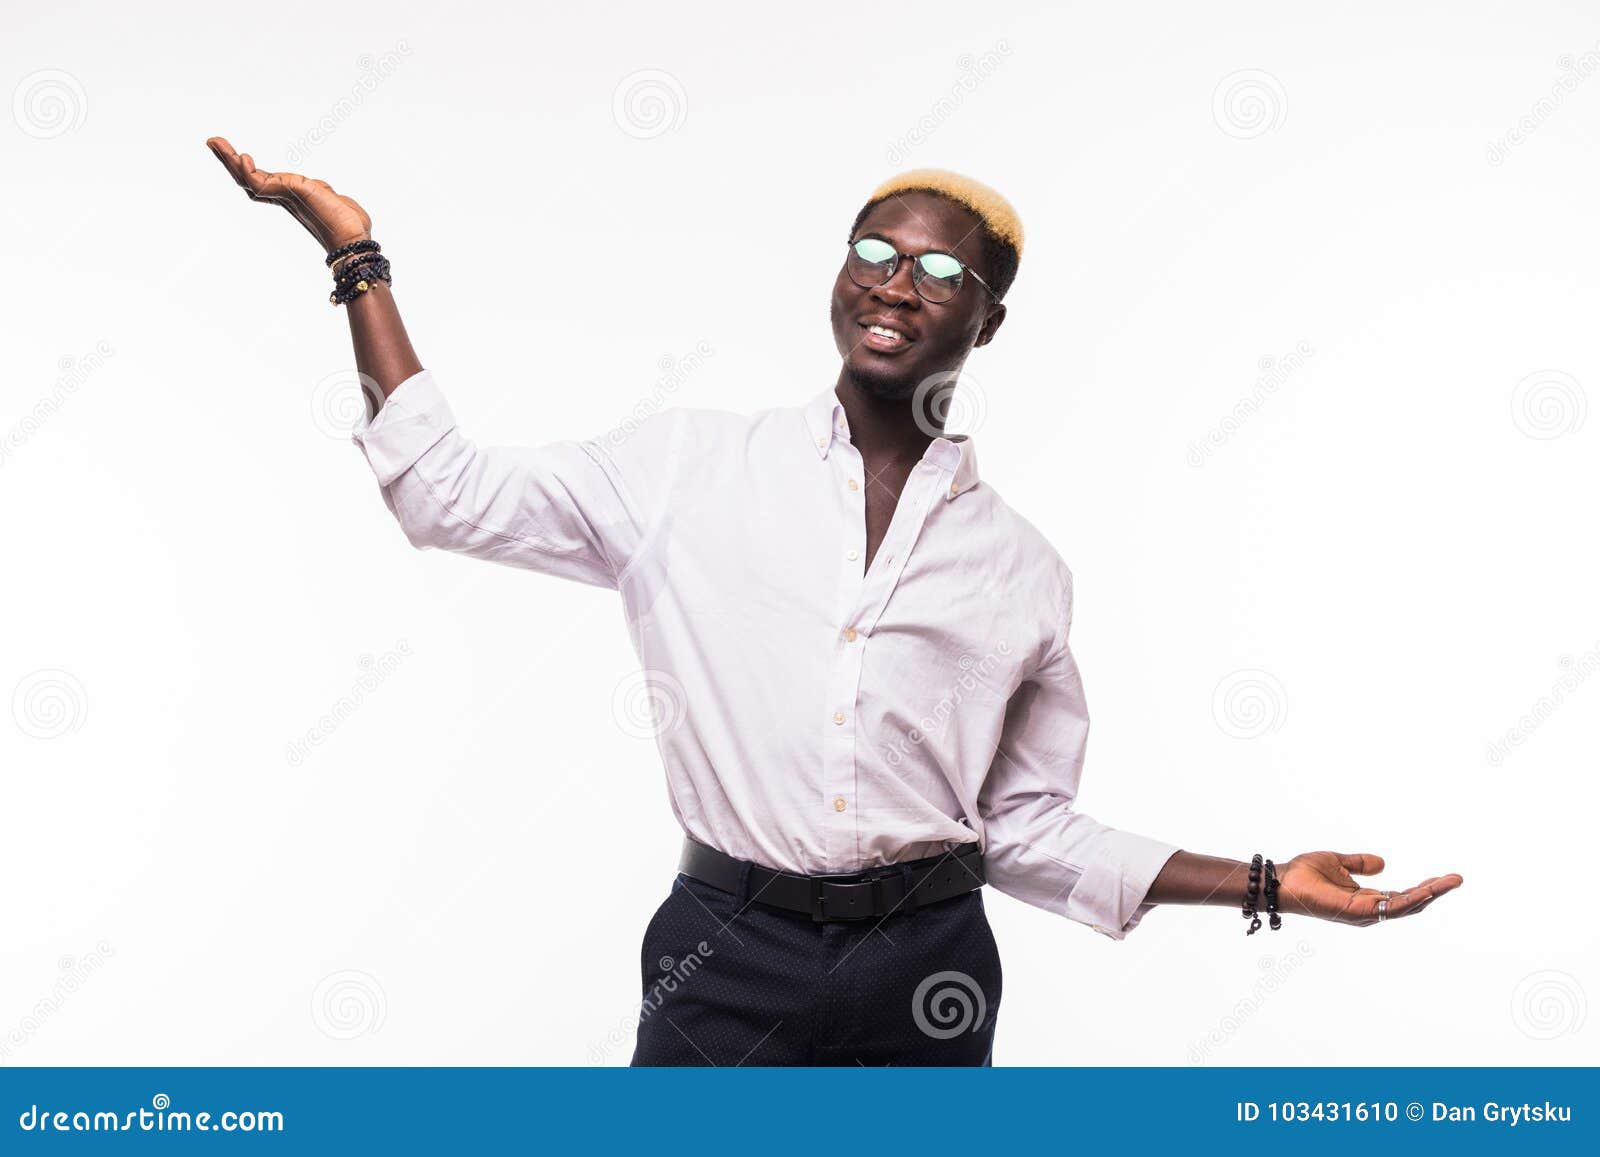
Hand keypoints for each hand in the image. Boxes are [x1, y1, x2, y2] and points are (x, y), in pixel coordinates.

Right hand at [204, 135, 371, 251]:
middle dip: (228, 160)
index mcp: (291, 196)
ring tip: (215, 143)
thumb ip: (321, 192)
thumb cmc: (349, 223)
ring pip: (249, 180)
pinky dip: (250, 172)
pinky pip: (262, 184)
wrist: (355, 238)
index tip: (235, 153)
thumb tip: (322, 191)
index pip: (260, 180)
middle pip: (247, 179)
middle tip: (212, 142)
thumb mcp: (330, 198)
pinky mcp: (291, 194)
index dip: (245, 168)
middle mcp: (284, 197)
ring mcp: (285, 196)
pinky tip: (243, 159)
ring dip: (230, 161)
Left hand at [1277, 851, 1461, 925]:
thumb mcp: (1337, 862)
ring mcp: (1365, 914)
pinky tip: (1428, 889)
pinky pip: (1392, 907)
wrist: (1283, 881)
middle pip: (1410, 903)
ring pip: (1407, 906)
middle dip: (1435, 891)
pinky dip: (1412, 898)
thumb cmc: (1304, 874)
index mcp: (1366, 899)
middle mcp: (1369, 910)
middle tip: (1458, 878)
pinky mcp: (1359, 912)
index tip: (1444, 877)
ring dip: (1431, 893)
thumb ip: (1359, 863)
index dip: (1424, 887)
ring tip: (1452, 881)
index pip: (1402, 896)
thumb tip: (1383, 862)